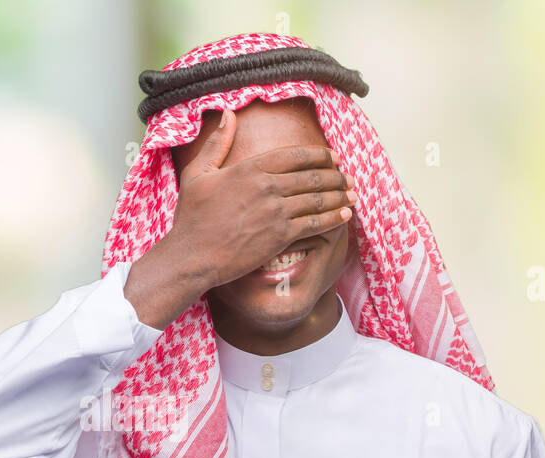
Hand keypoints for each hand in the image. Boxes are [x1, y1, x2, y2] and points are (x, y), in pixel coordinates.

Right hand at [124, 108, 355, 329]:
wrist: (192, 256)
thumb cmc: (191, 217)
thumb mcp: (198, 174)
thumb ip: (217, 143)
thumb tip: (229, 114)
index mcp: (250, 168)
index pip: (295, 155)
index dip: (319, 155)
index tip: (332, 157)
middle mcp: (267, 186)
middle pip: (312, 176)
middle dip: (335, 176)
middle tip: (348, 178)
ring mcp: (276, 212)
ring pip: (317, 199)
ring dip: (339, 196)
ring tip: (352, 195)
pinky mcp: (280, 236)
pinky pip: (315, 223)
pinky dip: (333, 218)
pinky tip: (343, 216)